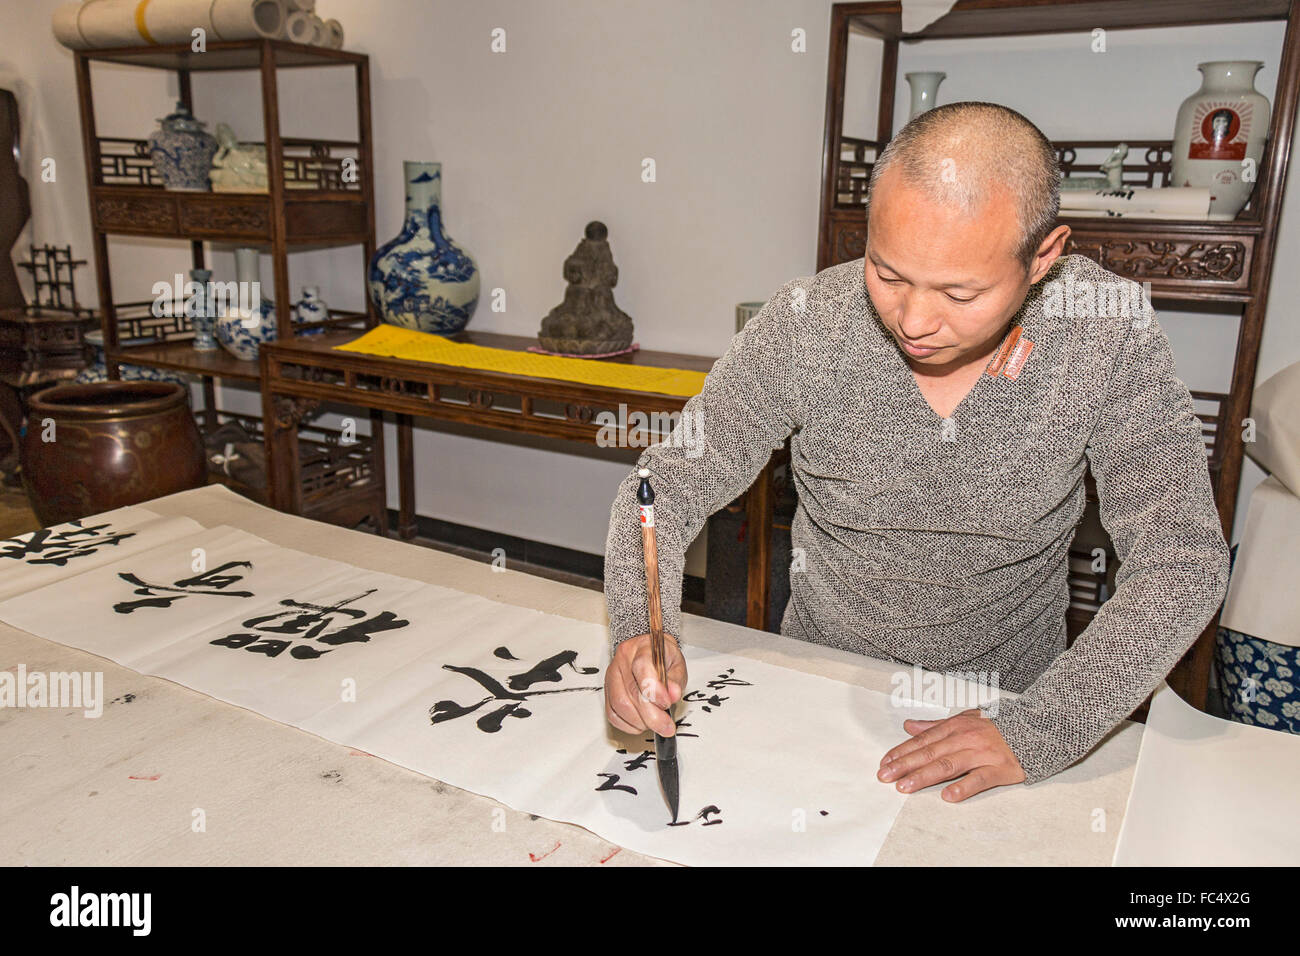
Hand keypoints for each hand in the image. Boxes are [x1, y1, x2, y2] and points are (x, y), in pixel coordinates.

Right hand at [604, 633, 686, 737]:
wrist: (647, 652)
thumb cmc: (662, 657)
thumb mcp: (676, 663)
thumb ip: (676, 679)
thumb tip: (673, 694)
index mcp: (641, 648)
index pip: (642, 668)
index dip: (654, 690)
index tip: (666, 703)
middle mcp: (623, 660)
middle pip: (631, 692)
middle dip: (651, 715)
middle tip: (666, 725)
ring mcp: (612, 676)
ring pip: (620, 705)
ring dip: (640, 721)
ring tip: (656, 722)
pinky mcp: (607, 691)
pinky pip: (612, 714)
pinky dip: (629, 725)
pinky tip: (642, 723)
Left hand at [877, 708, 1024, 801]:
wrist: (1035, 729)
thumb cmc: (996, 727)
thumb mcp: (964, 720)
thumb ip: (935, 725)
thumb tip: (909, 726)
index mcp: (955, 727)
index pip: (923, 741)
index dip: (902, 752)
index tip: (885, 763)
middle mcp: (966, 739)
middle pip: (930, 753)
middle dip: (905, 765)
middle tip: (885, 776)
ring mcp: (982, 754)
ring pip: (948, 765)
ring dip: (924, 776)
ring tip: (905, 786)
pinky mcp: (999, 769)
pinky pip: (979, 779)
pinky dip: (963, 787)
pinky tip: (948, 796)